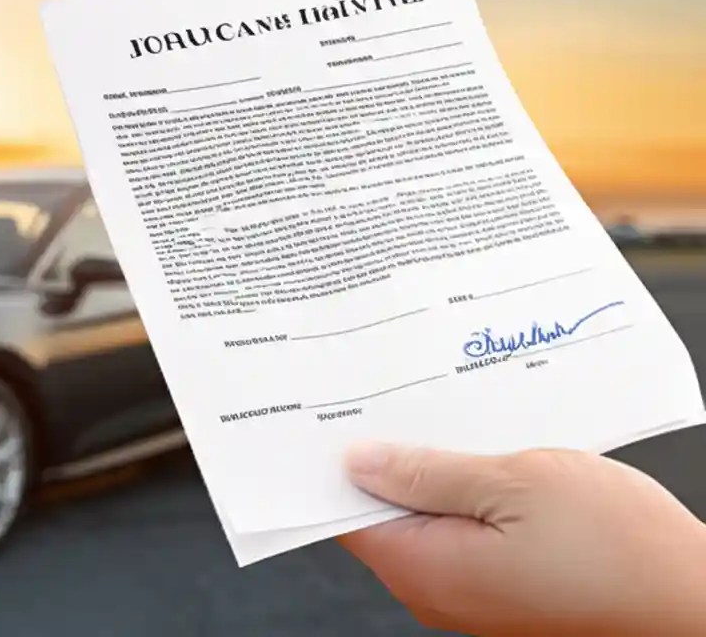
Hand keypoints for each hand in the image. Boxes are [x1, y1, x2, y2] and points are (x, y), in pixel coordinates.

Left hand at [339, 443, 705, 635]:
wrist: (695, 603)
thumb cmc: (617, 546)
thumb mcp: (514, 483)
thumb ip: (428, 473)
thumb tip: (358, 461)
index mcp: (425, 569)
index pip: (344, 516)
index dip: (331, 465)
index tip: (328, 416)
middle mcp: (438, 591)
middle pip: (382, 515)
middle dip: (382, 457)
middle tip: (385, 394)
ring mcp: (472, 594)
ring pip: (426, 520)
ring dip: (430, 471)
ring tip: (439, 415)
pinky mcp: (505, 587)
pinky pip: (464, 533)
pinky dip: (464, 492)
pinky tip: (479, 452)